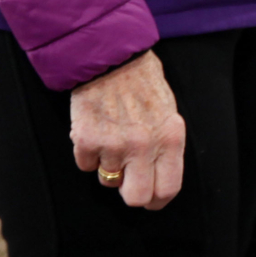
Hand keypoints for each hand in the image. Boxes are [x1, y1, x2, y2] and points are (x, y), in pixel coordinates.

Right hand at [69, 51, 185, 209]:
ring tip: (111, 137)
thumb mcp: (167, 111)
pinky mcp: (87, 139)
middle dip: (129, 192)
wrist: (111, 56)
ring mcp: (114, 144)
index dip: (157, 201)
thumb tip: (158, 178)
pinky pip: (85, 165)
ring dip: (107, 165)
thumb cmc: (142, 82)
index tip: (150, 199)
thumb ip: (165, 144)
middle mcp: (144, 145)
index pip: (167, 189)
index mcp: (170, 137)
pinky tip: (95, 130)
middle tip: (126, 179)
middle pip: (135, 198)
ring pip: (107, 180)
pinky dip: (88, 154)